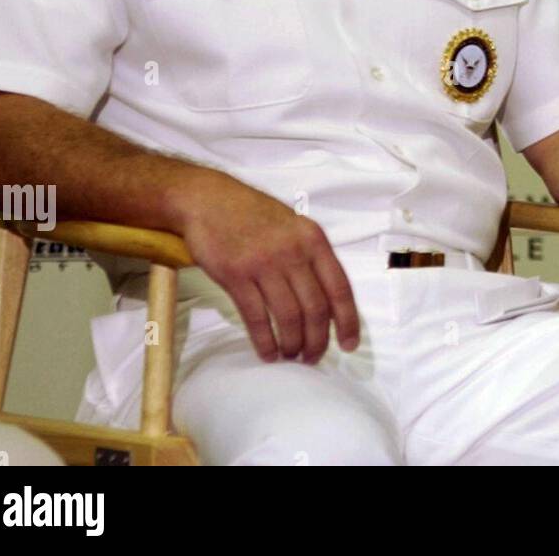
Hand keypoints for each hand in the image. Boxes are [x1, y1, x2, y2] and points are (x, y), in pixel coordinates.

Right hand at [173, 172, 359, 363]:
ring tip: (291, 356)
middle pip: (315, 308)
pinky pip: (256, 317)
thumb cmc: (254, 215)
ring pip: (288, 316)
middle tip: (313, 357)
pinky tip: (268, 353)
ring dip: (292, 344)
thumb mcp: (294, 226)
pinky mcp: (236, 275)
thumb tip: (328, 300)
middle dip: (318, 340)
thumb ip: (311, 257)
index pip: (340, 288)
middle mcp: (293, 252)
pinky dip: (265, 341)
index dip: (348, 321)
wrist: (209, 200)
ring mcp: (264, 264)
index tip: (350, 345)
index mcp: (314, 240)